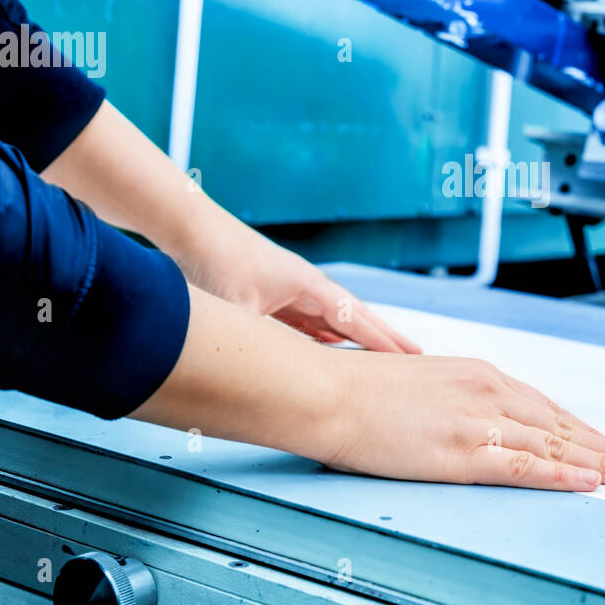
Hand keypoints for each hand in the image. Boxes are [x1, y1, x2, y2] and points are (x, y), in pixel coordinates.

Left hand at [185, 227, 420, 354]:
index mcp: (307, 285)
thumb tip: (267, 375)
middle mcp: (304, 285)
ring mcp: (288, 288)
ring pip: (330, 319)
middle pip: (353, 316)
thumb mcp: (239, 310)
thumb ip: (258, 343)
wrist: (190, 229)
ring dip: (355, 337)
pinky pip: (306, 320)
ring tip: (378, 357)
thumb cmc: (216, 261)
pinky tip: (327, 346)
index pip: (354, 318)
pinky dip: (322, 335)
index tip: (411, 358)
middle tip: (414, 355)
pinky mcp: (269, 293)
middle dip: (383, 337)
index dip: (382, 341)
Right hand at [312, 348, 604, 490]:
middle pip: (560, 426)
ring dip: (600, 463)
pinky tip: (587, 482)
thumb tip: (468, 421)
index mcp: (478, 374)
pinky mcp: (462, 449)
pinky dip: (560, 475)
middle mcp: (488, 391)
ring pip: (554, 445)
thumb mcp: (420, 385)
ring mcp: (477, 419)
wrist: (324, 391)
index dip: (582, 432)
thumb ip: (454, 401)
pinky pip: (524, 465)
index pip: (545, 409)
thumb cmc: (358, 390)